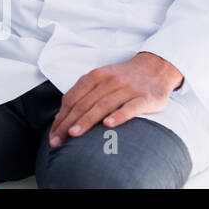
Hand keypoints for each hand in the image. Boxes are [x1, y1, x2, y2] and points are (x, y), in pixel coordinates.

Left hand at [48, 52, 183, 147]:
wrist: (155, 67)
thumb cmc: (123, 78)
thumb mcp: (101, 79)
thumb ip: (83, 95)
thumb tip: (62, 117)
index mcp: (94, 77)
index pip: (72, 99)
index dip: (60, 117)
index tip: (53, 135)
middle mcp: (108, 81)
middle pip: (83, 104)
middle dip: (68, 123)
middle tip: (57, 141)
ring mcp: (127, 89)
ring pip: (103, 105)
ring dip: (87, 120)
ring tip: (74, 134)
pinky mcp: (145, 98)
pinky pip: (130, 107)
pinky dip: (119, 115)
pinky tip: (108, 125)